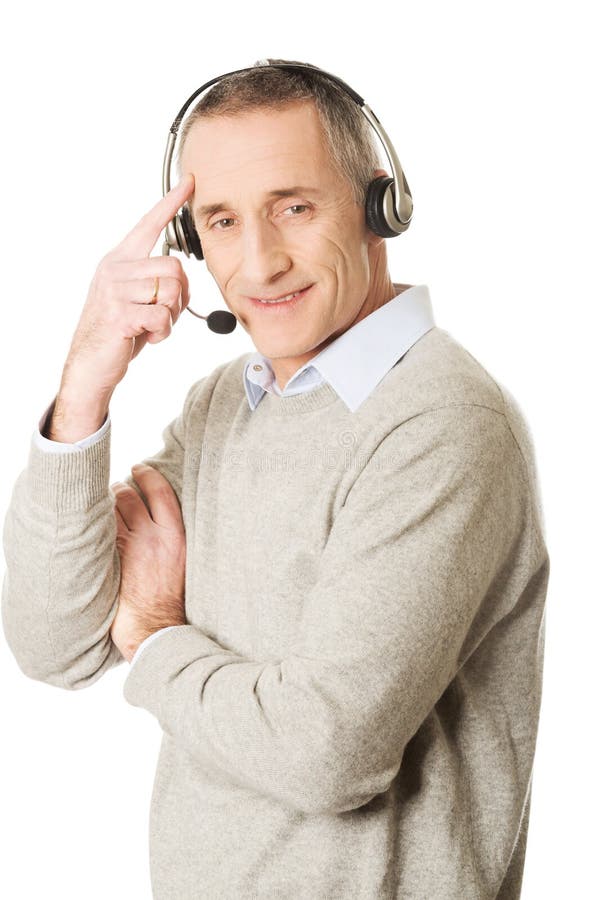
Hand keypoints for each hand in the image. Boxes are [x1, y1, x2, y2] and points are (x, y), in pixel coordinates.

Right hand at [60, 173, 195, 400]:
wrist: (91, 362)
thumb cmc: (119, 330)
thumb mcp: (134, 297)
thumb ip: (153, 280)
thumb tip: (181, 277)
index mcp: (120, 260)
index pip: (149, 224)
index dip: (171, 204)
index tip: (191, 182)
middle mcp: (115, 268)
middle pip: (174, 267)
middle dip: (180, 295)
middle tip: (165, 313)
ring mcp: (115, 290)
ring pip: (171, 291)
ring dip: (171, 316)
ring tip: (152, 325)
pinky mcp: (119, 314)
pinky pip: (162, 316)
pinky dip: (164, 332)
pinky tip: (149, 337)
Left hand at [110, 463, 186, 662]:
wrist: (155, 628)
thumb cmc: (171, 599)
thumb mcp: (183, 562)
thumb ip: (172, 538)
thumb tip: (159, 518)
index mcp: (175, 535)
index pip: (160, 491)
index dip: (147, 474)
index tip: (139, 468)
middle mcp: (153, 536)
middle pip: (130, 496)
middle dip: (120, 487)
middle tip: (115, 488)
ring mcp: (130, 547)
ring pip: (110, 510)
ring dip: (104, 502)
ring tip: (101, 505)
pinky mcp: (112, 559)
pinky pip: (99, 529)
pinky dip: (95, 523)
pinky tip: (91, 525)